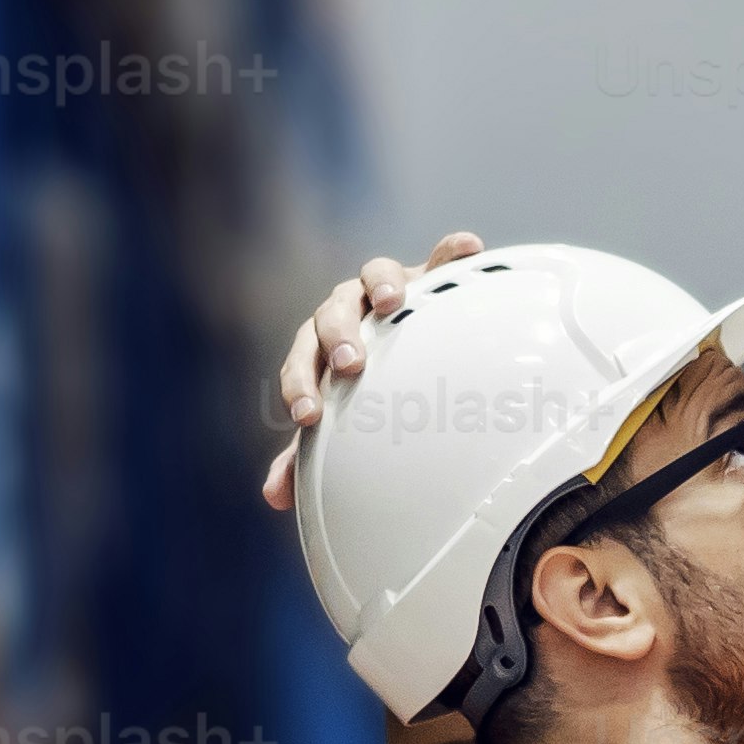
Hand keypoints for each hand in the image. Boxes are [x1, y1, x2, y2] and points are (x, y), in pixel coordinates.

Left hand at [254, 227, 485, 512]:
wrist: (405, 344)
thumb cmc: (366, 389)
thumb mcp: (340, 418)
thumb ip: (306, 456)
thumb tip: (274, 495)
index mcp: (320, 345)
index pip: (302, 361)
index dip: (301, 385)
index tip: (309, 414)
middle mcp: (349, 310)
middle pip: (332, 312)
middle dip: (338, 335)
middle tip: (350, 363)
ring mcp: (389, 288)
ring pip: (375, 273)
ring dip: (381, 283)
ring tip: (392, 301)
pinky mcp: (432, 275)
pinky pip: (443, 257)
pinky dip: (452, 250)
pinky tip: (469, 248)